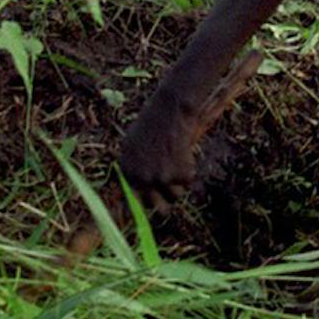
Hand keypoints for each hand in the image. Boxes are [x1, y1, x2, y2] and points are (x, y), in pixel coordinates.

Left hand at [116, 90, 199, 209]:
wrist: (171, 110)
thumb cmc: (153, 124)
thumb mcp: (133, 144)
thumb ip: (133, 168)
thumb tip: (138, 194)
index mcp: (127, 171)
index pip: (135, 201)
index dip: (147, 203)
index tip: (155, 204)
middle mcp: (142, 178)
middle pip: (156, 207)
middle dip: (166, 204)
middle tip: (172, 195)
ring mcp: (161, 177)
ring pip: (176, 195)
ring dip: (179, 183)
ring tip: (178, 160)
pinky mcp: (179, 174)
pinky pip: (188, 182)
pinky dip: (190, 170)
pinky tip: (185, 153)